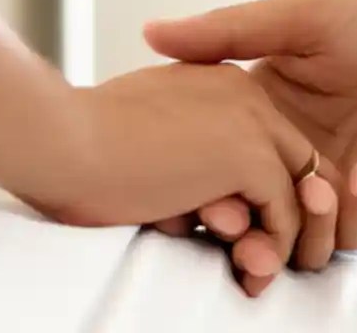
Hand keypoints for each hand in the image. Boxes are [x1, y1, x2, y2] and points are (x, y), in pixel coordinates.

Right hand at [31, 62, 338, 290]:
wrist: (60, 139)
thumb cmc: (78, 143)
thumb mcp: (142, 126)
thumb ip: (181, 146)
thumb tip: (193, 202)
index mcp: (217, 80)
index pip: (264, 140)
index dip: (256, 190)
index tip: (230, 229)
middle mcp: (243, 92)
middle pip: (291, 163)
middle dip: (278, 214)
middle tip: (252, 259)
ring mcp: (251, 122)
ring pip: (296, 192)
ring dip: (278, 239)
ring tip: (250, 275)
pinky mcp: (251, 156)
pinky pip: (284, 216)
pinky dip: (271, 251)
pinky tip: (245, 276)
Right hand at [145, 0, 356, 248]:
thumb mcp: (305, 15)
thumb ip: (229, 32)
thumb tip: (148, 32)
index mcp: (272, 105)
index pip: (216, 148)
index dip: (192, 165)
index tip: (170, 171)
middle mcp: (298, 151)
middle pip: (245, 202)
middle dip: (226, 216)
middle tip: (217, 215)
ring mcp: (339, 185)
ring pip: (289, 235)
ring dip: (280, 230)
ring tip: (283, 207)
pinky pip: (347, 240)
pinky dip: (342, 222)